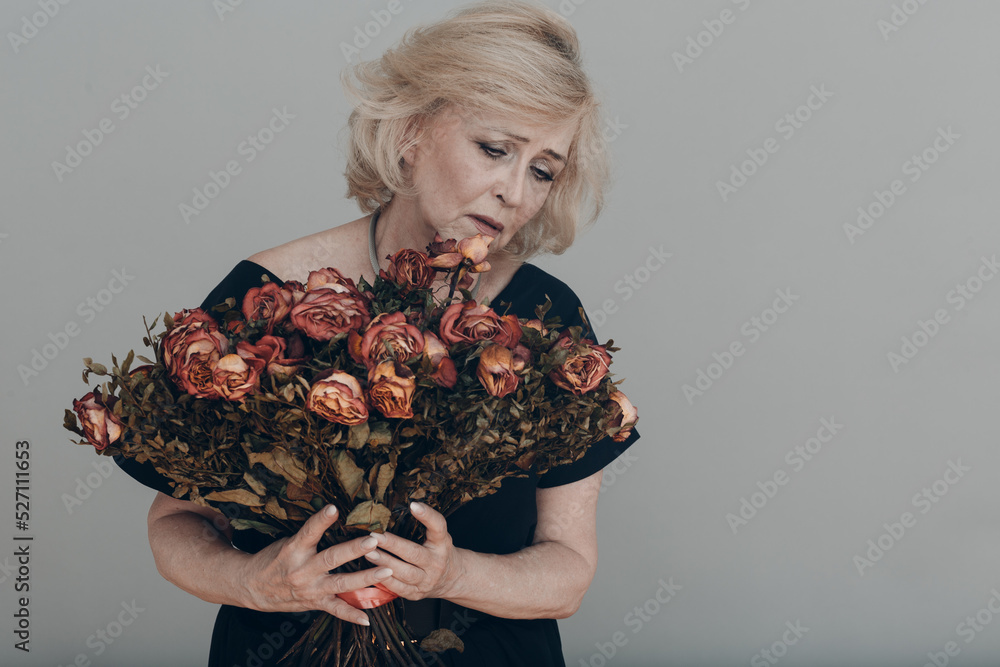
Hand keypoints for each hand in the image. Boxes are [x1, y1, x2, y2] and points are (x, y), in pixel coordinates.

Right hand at [237, 505, 393, 625]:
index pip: (309, 532)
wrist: (252, 587)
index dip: (321, 520)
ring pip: (340, 584)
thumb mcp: (287, 542)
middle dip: (354, 550)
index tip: (334, 508)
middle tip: (373, 540)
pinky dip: (352, 615)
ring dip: (365, 578)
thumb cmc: (274, 559)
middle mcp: (302, 570)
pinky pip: (336, 610)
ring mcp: (310, 588)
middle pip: (331, 558)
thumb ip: (310, 534)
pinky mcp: (314, 602)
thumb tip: (335, 513)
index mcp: (293, 550)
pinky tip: (368, 618)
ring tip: (386, 571)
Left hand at [363, 502, 463, 601]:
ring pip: (405, 573)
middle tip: (375, 535)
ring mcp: (427, 580)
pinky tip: (372, 571)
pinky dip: (384, 580)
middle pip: (414, 554)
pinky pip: (399, 588)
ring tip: (368, 553)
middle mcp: (436, 562)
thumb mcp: (438, 536)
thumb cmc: (438, 551)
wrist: (451, 578)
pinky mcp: (417, 594)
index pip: (438, 527)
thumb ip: (425, 524)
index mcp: (442, 543)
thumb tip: (397, 509)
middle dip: (392, 544)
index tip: (413, 505)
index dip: (427, 516)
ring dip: (385, 562)